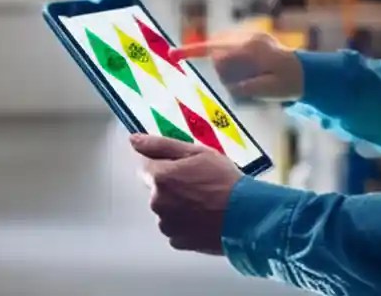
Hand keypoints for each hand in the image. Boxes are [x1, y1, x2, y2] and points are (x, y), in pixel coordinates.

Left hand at [132, 134, 243, 254]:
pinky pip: (175, 227)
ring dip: (178, 205)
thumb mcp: (197, 152)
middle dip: (172, 185)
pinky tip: (204, 217)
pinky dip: (185, 222)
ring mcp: (166, 224)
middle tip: (200, 184)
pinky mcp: (176, 241)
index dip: (166, 164)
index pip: (146, 166)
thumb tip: (134, 140)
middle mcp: (157, 202)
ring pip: (166, 209)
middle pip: (157, 189)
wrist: (246, 215)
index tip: (184, 167)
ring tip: (205, 202)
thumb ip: (161, 145)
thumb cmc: (225, 181)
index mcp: (160, 177)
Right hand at [172, 33, 302, 101]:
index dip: (191, 52)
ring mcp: (250, 35)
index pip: (216, 50)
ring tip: (255, 77)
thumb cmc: (287, 84)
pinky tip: (250, 70)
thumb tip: (230, 82)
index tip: (171, 54)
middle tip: (248, 85)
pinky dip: (231, 59)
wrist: (305, 73)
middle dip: (224, 71)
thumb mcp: (268, 90)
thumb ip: (248, 87)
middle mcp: (249, 37)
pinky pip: (229, 48)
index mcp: (252, 50)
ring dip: (230, 68)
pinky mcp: (251, 37)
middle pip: (218, 56)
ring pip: (223, 54)